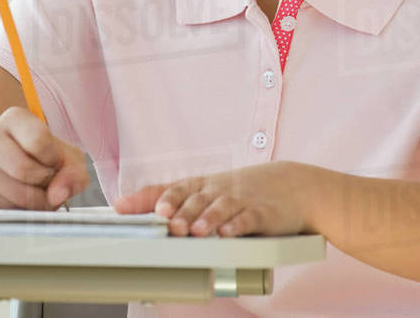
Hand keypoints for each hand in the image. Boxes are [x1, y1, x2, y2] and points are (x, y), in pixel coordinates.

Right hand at [0, 106, 89, 208]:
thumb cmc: (39, 156)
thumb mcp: (65, 156)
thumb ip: (73, 172)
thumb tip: (58, 195)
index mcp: (15, 118)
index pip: (39, 140)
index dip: (54, 159)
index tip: (54, 161)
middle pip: (25, 170)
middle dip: (45, 184)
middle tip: (47, 180)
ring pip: (16, 195)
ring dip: (35, 202)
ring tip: (36, 190)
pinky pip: (5, 209)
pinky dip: (20, 210)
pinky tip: (20, 197)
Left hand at [113, 162, 314, 237]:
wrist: (296, 186)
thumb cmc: (247, 191)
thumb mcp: (214, 191)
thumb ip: (179, 200)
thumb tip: (135, 210)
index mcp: (205, 185)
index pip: (172, 187)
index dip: (148, 197)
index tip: (122, 206)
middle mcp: (220, 190)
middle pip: (195, 197)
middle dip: (178, 209)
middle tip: (165, 221)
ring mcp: (242, 200)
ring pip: (220, 207)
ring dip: (206, 218)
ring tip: (194, 231)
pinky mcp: (263, 213)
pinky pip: (248, 218)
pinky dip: (237, 225)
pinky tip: (227, 233)